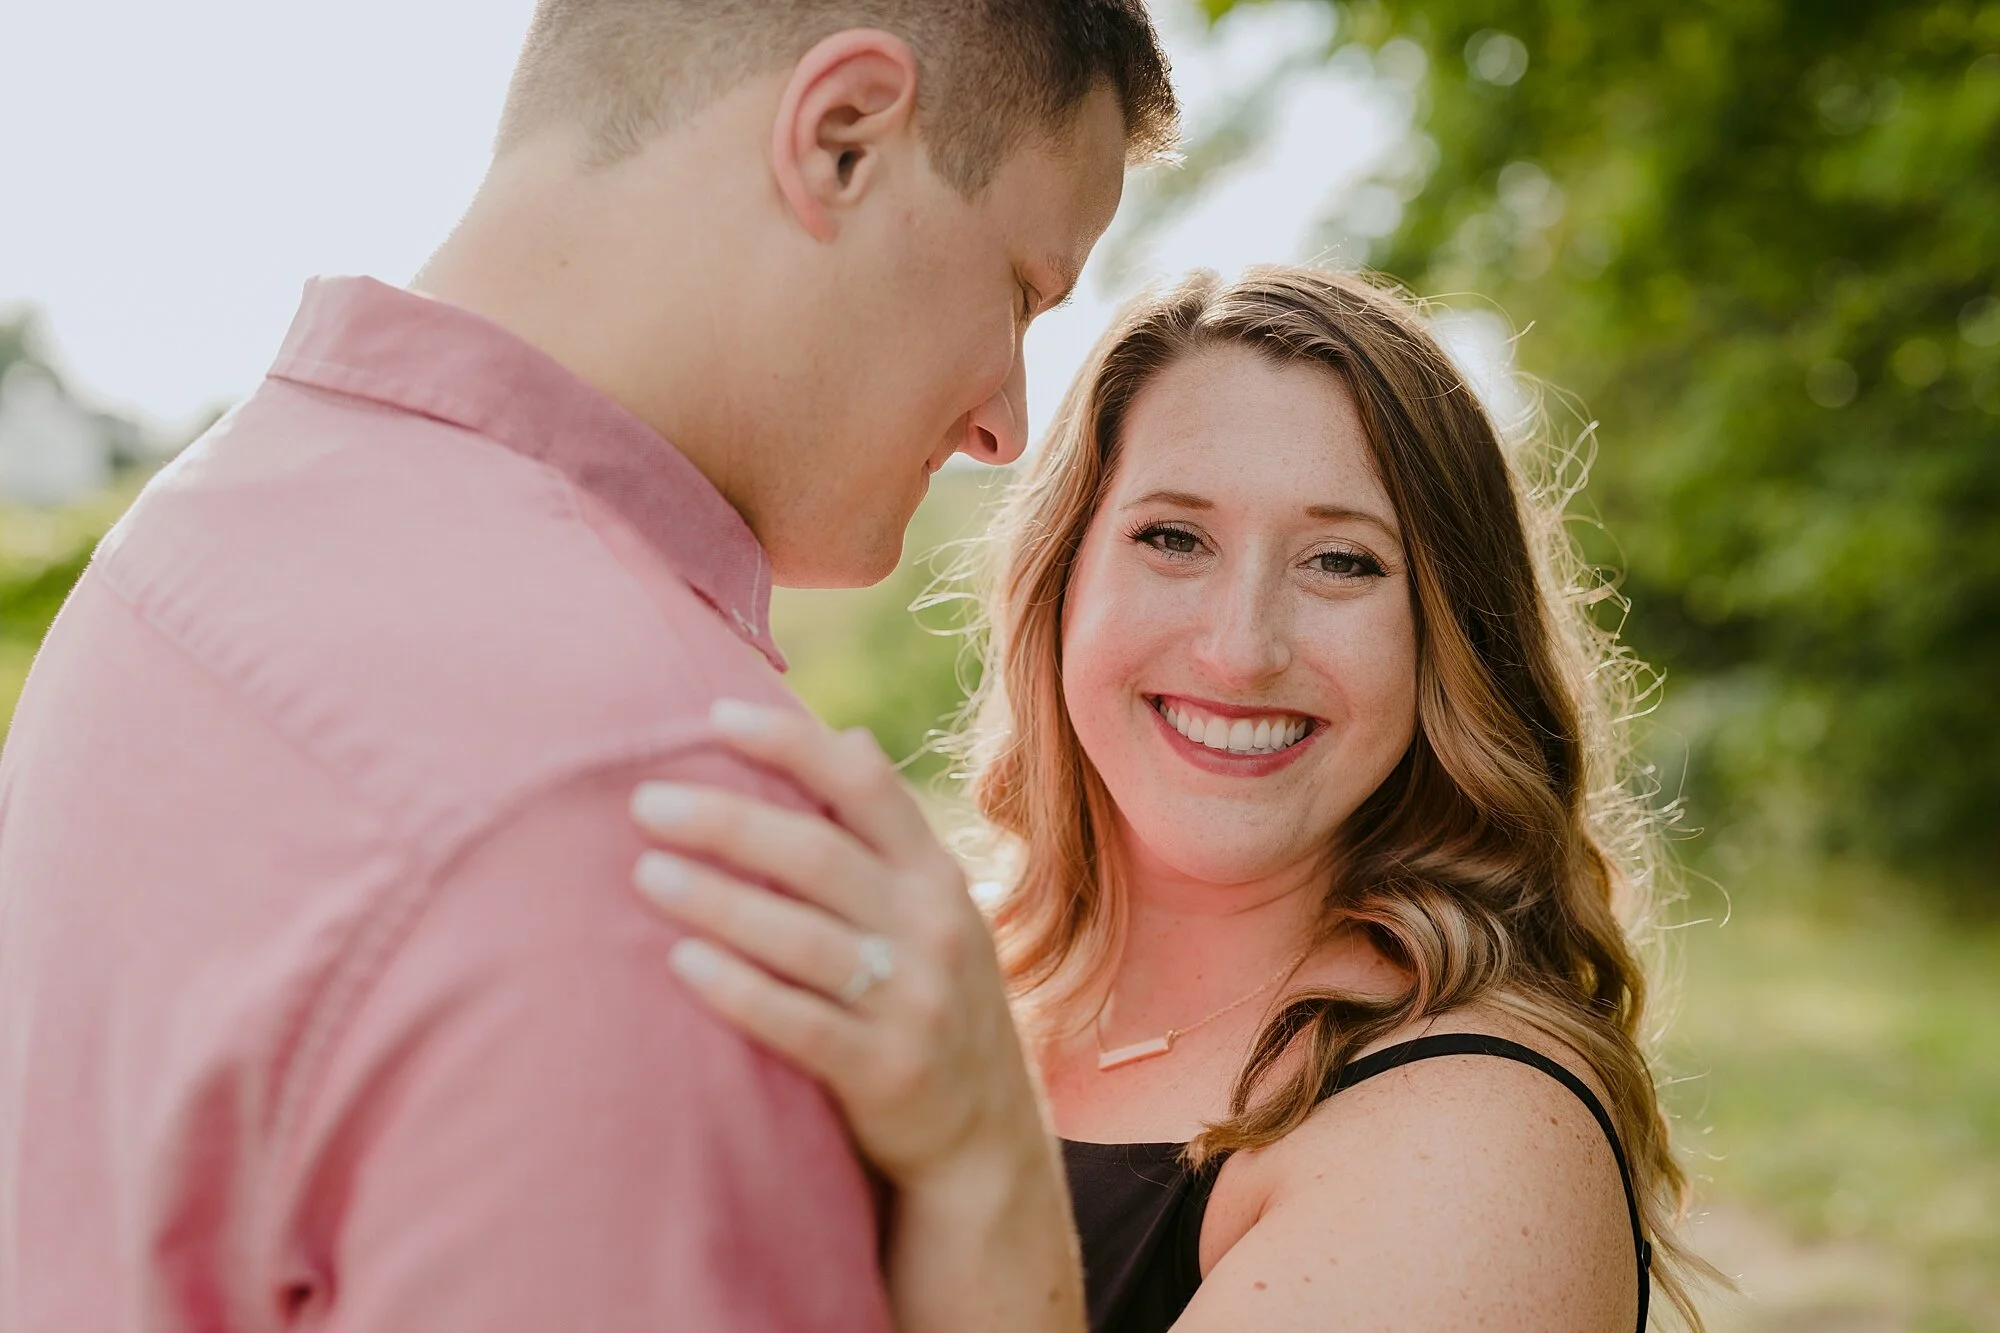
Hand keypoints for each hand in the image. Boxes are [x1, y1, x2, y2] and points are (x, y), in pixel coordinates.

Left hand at [627, 700, 1046, 1189]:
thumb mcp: (935, 907)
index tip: (714, 718)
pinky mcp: (886, 1071)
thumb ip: (887, 833)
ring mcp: (915, 1000)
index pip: (865, 785)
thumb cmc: (931, 996)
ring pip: (802, 937)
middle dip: (728, 821)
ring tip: (646, 875)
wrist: (982, 1134)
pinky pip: (799, 1023)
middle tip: (646, 803)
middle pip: (818, 855)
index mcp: (934, 873)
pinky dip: (738, 989)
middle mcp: (933, 926)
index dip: (791, 744)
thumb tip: (848, 736)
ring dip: (718, 900)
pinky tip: (681, 963)